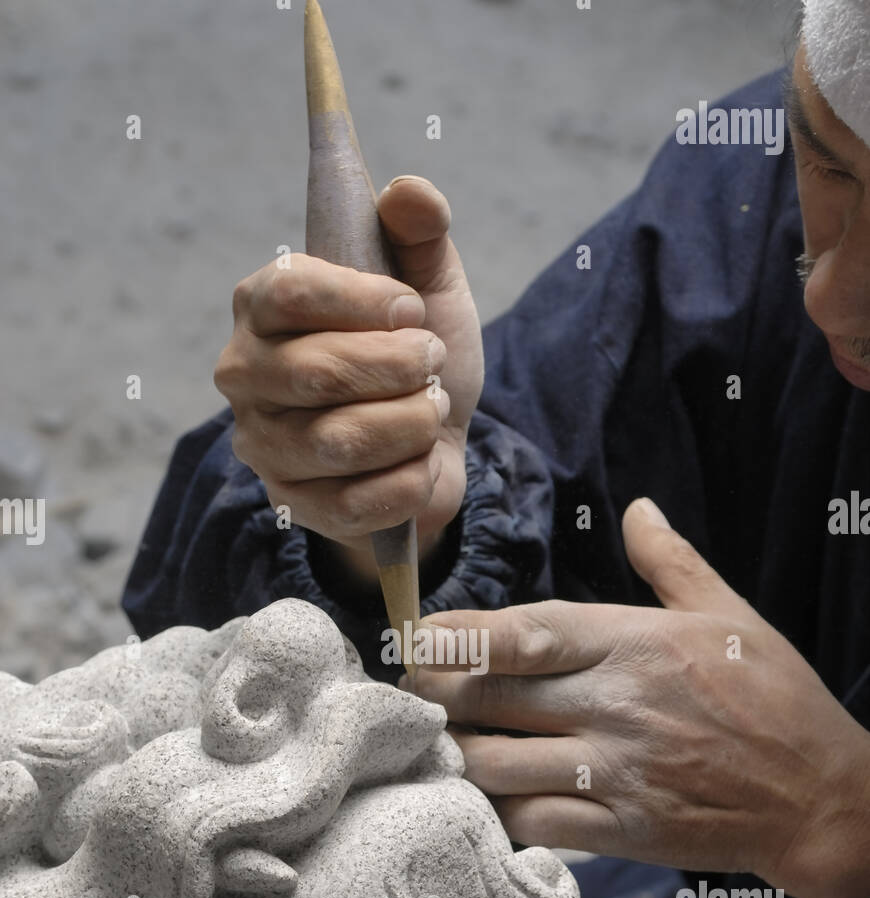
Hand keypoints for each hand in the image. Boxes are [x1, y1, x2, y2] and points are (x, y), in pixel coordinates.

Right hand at [213, 176, 483, 570]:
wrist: (433, 445)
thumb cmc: (415, 357)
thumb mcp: (429, 287)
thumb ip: (420, 233)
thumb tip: (409, 192)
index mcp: (261, 305)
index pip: (290, 292)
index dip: (362, 301)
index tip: (411, 307)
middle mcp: (245, 375)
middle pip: (317, 374)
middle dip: (399, 368)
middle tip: (433, 361)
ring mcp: (263, 445)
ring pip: (340, 442)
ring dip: (411, 424)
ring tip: (431, 409)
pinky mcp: (293, 504)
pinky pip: (358, 501)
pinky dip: (411, 480)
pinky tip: (422, 462)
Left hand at [407, 498, 869, 897]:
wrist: (819, 797)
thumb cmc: (775, 700)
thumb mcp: (730, 616)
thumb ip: (671, 562)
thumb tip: (638, 508)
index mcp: (635, 644)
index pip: (524, 632)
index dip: (459, 634)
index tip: (419, 636)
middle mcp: (615, 704)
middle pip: (492, 697)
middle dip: (438, 693)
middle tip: (415, 692)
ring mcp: (615, 771)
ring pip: (497, 764)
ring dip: (460, 753)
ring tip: (446, 744)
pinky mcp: (620, 830)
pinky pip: (531, 823)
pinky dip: (499, 812)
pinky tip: (491, 798)